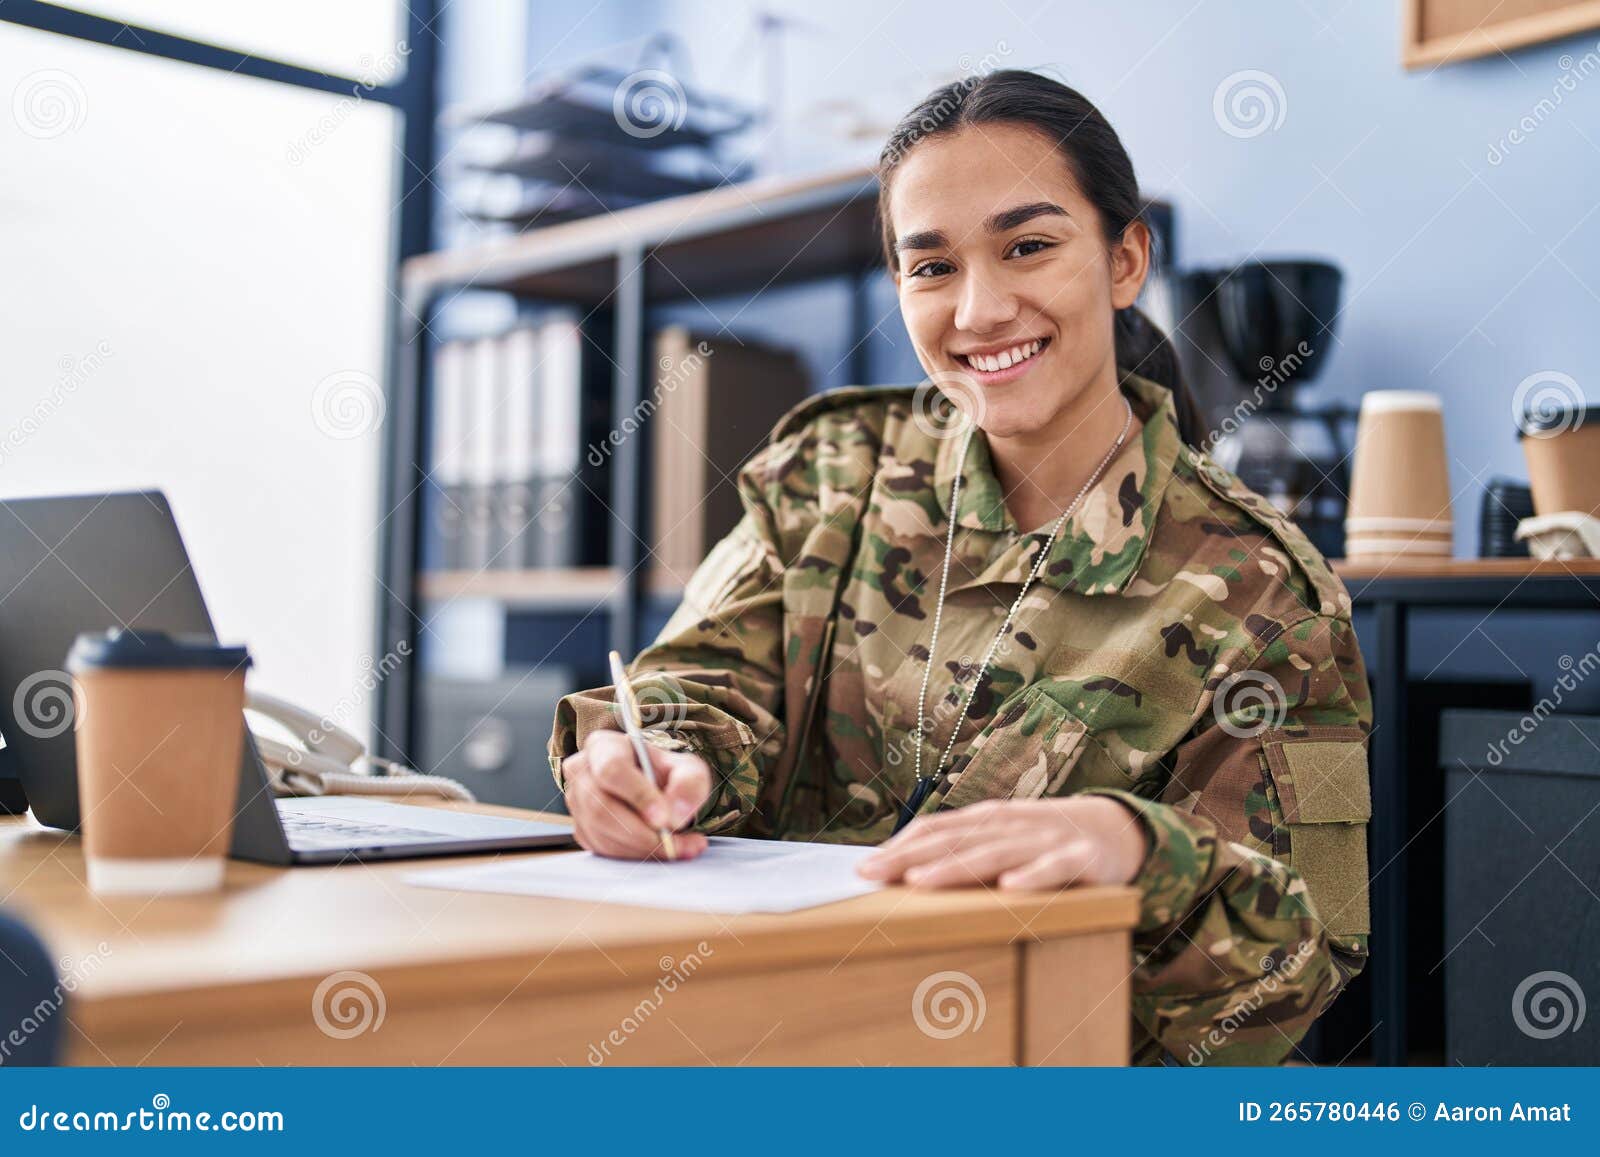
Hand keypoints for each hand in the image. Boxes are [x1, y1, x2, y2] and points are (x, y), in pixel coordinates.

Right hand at [560, 730, 711, 859]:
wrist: (654, 789)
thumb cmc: (665, 774)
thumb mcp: (688, 769)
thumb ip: (690, 783)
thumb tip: (677, 815)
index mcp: (604, 746)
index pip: (613, 769)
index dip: (638, 796)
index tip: (664, 819)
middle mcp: (581, 772)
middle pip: (602, 808)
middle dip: (642, 833)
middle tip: (675, 842)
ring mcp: (577, 803)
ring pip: (601, 833)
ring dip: (641, 848)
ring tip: (676, 847)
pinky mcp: (581, 829)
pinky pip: (602, 849)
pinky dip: (633, 856)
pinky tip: (657, 850)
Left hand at [856, 796, 1149, 889]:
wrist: (1117, 831)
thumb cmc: (1044, 842)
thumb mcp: (1001, 841)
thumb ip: (962, 852)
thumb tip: (903, 874)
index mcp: (988, 820)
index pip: (937, 829)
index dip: (900, 847)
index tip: (862, 869)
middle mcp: (1012, 825)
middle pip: (956, 840)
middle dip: (911, 857)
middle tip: (874, 875)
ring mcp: (1046, 840)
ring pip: (996, 853)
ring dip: (956, 867)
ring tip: (920, 882)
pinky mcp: (1082, 859)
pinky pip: (1056, 869)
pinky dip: (1034, 876)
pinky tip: (1011, 889)